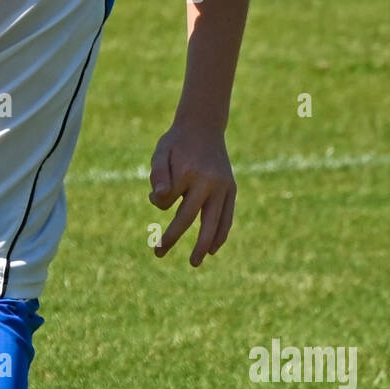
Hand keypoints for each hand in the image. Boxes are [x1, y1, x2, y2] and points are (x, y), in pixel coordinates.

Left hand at [148, 125, 236, 266]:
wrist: (204, 126)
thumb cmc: (177, 143)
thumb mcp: (161, 152)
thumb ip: (158, 174)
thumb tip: (157, 199)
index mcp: (189, 172)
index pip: (167, 199)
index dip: (158, 201)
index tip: (157, 195)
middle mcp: (209, 181)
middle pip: (190, 218)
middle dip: (172, 237)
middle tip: (157, 254)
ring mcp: (223, 186)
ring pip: (214, 222)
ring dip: (203, 244)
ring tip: (195, 262)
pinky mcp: (231, 189)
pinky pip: (227, 216)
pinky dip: (221, 233)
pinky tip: (212, 249)